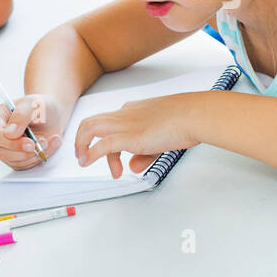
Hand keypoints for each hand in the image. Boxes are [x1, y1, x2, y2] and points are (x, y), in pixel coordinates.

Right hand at [0, 94, 64, 169]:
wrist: (50, 116)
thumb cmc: (39, 107)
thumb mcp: (33, 104)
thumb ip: (21, 116)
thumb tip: (9, 133)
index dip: (11, 142)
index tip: (30, 143)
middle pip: (2, 152)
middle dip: (25, 151)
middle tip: (43, 143)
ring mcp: (3, 148)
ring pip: (14, 160)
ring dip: (34, 154)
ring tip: (49, 141)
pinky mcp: (13, 158)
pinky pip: (23, 165)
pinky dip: (38, 158)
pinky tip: (48, 146)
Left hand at [74, 93, 200, 178]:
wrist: (195, 115)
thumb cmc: (187, 122)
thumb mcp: (162, 139)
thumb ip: (144, 154)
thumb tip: (132, 167)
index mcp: (133, 110)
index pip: (112, 123)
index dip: (108, 142)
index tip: (116, 159)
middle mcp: (124, 114)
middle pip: (93, 122)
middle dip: (83, 139)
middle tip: (82, 156)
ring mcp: (125, 124)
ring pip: (89, 128)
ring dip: (81, 144)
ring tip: (82, 160)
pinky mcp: (128, 137)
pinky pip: (101, 145)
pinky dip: (90, 154)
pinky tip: (86, 162)